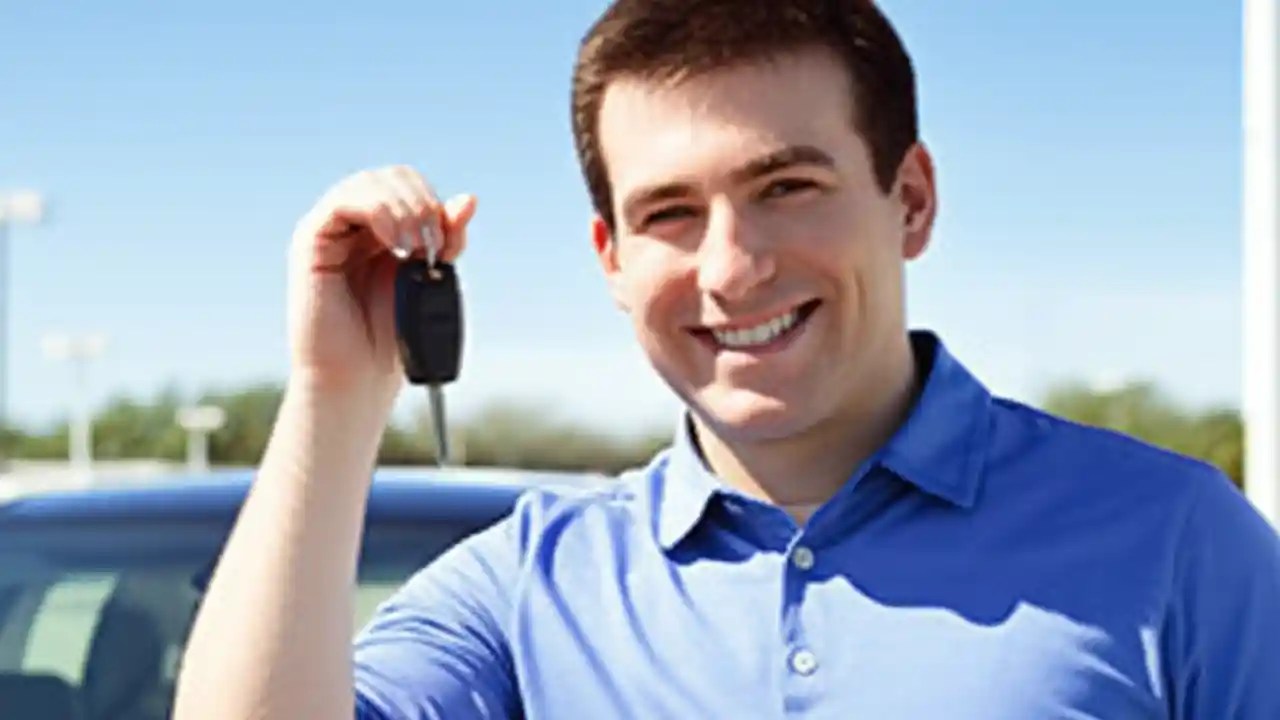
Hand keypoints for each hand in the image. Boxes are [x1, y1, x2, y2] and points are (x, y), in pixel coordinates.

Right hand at [286, 165, 476, 399]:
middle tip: (432, 244)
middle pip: (391, 177)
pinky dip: (378, 213)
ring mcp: (330, 230)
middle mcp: (353, 224)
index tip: (447, 240)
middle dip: (421, 203)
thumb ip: (447, 240)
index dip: (432, 202)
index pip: (409, 186)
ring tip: (414, 248)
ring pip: (370, 183)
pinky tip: (394, 243)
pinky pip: (343, 202)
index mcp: (381, 230)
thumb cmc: (391, 335)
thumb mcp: (431, 277)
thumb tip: (467, 199)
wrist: (359, 376)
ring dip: (404, 208)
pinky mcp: (310, 241)